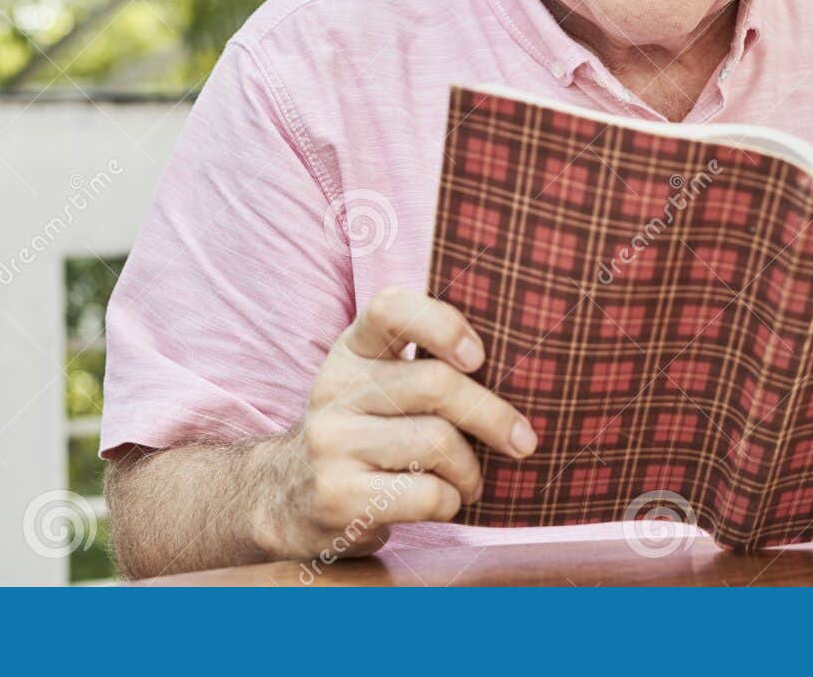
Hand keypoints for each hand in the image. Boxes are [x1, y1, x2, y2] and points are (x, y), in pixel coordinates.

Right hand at [271, 285, 537, 560]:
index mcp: (353, 348)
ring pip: (438, 442)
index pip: (391, 308)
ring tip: (471, 481)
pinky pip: (425, 494)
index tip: (480, 357)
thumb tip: (525, 373)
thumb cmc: (365, 433)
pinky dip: (451, 502)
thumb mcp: (379, 384)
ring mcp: (331, 442)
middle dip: (494, 416)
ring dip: (471, 471)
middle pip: (437, 384)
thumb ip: (429, 366)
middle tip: (522, 441)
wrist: (287, 496)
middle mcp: (336, 388)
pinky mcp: (337, 495)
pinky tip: (444, 502)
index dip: (443, 325)